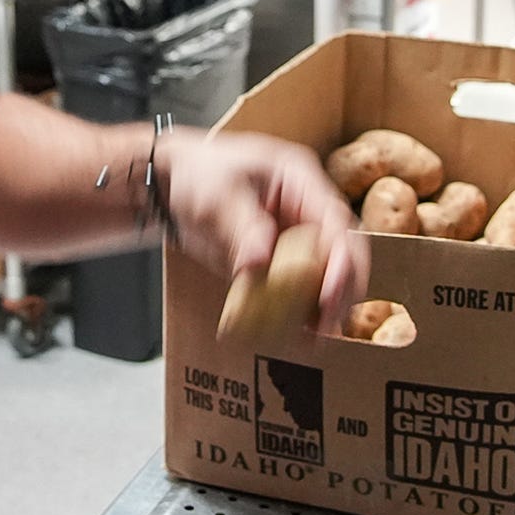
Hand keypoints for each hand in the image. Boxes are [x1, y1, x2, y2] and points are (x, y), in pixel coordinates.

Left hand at [156, 130, 368, 336]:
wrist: (173, 184)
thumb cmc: (198, 173)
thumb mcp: (216, 193)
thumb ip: (241, 224)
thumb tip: (260, 261)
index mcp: (301, 183)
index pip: (336, 222)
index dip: (342, 258)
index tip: (331, 292)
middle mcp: (306, 213)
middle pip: (341, 254)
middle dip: (340, 290)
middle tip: (326, 325)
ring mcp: (294, 240)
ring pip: (323, 277)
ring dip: (322, 309)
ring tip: (312, 340)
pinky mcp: (278, 264)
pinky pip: (294, 292)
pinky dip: (295, 314)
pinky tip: (294, 338)